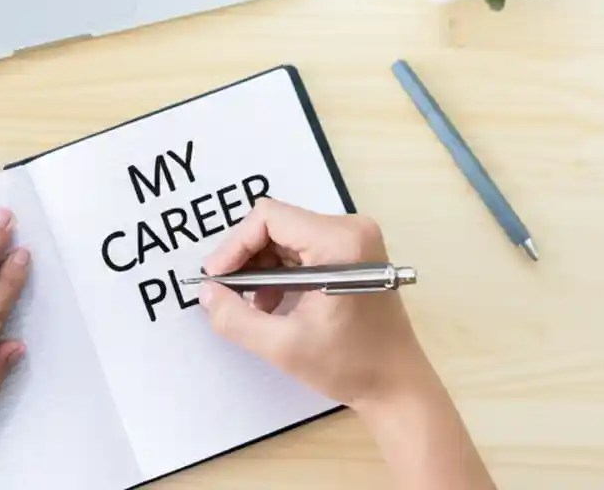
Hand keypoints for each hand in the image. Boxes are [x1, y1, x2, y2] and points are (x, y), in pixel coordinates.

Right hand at [198, 199, 495, 489]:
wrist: (398, 386)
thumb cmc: (350, 366)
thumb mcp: (282, 346)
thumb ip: (235, 317)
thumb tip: (206, 292)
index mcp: (340, 243)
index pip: (268, 218)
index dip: (235, 245)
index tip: (217, 279)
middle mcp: (351, 230)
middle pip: (276, 224)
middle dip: (246, 258)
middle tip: (227, 293)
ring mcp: (355, 240)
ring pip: (285, 236)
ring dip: (260, 268)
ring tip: (252, 306)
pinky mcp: (353, 253)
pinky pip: (301, 248)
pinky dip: (279, 272)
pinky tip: (272, 304)